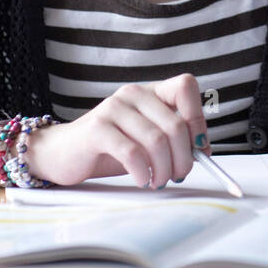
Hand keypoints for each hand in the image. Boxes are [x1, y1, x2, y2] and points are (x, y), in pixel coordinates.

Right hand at [25, 74, 210, 187]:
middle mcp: (133, 94)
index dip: (198, 117)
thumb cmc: (111, 148)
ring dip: (164, 168)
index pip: (186, 86)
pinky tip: (142, 180)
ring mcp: (113, 108)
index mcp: (150, 91)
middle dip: (184, 157)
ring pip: (156, 140)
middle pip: (176, 123)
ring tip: (158, 181)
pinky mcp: (97, 129)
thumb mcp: (147, 140)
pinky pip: (132, 152)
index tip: (198, 147)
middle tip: (178, 175)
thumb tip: (204, 151)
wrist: (63, 154)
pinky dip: (143, 171)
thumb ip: (174, 139)